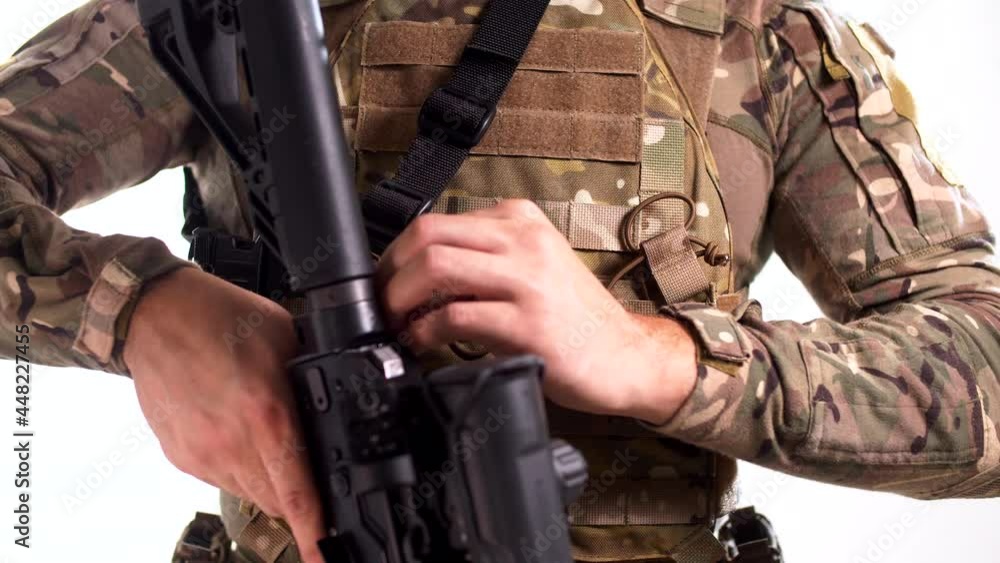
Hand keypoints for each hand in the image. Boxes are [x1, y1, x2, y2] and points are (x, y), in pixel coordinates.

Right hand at [123, 268, 324, 562]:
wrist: (155, 314)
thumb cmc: (221, 318)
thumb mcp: (287, 339)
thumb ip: (310, 381)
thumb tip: (330, 410)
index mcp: (266, 416)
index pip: (297, 492)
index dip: (315, 530)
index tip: (326, 552)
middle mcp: (232, 444)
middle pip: (276, 502)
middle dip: (298, 497)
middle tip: (310, 474)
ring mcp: (202, 454)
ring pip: (249, 493)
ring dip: (267, 480)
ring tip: (267, 438)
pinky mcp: (181, 456)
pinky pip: (221, 479)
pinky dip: (238, 467)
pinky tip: (238, 432)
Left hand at [377, 199, 697, 423]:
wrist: (626, 356)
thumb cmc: (574, 318)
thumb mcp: (533, 266)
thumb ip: (485, 259)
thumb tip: (416, 275)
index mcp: (520, 220)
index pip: (437, 221)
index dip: (397, 254)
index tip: (386, 281)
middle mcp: (523, 240)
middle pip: (427, 236)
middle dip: (389, 273)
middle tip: (380, 302)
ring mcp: (527, 280)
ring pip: (435, 267)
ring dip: (399, 299)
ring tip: (395, 322)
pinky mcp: (527, 324)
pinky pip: (454, 317)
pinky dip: (424, 330)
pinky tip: (422, 342)